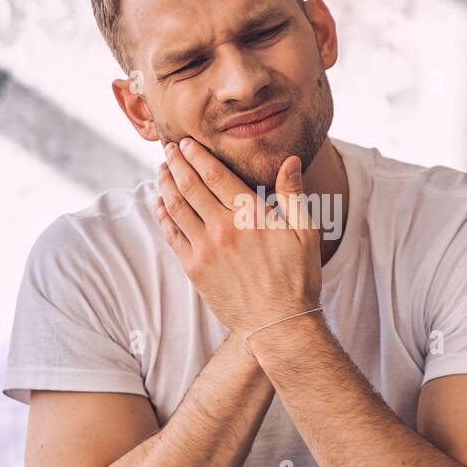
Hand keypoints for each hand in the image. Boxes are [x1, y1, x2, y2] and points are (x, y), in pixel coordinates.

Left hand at [155, 136, 321, 333]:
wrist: (278, 323)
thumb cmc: (297, 277)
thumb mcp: (305, 232)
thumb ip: (294, 193)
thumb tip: (290, 160)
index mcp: (248, 215)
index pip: (214, 174)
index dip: (197, 155)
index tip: (186, 144)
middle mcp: (222, 228)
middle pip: (190, 185)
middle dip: (176, 163)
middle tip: (169, 149)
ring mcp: (204, 249)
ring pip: (176, 207)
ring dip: (166, 184)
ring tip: (162, 171)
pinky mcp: (194, 269)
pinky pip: (172, 234)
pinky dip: (163, 215)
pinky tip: (161, 204)